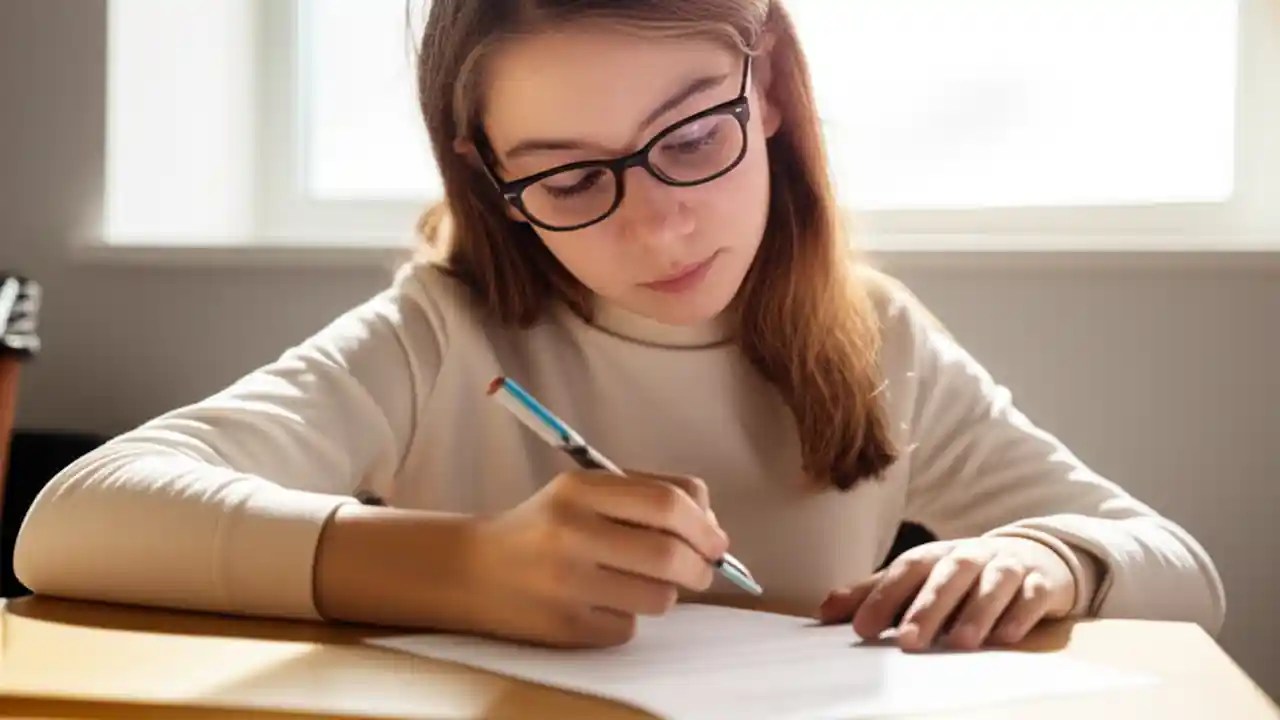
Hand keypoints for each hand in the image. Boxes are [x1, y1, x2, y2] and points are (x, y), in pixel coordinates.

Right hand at [469, 470, 727, 648]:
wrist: (471, 570)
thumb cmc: (545, 526)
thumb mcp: (585, 491)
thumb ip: (646, 496)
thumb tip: (712, 528)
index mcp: (580, 490)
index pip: (667, 502)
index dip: (704, 523)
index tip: (715, 538)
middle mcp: (571, 533)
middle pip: (670, 554)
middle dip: (701, 566)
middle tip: (702, 569)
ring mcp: (566, 584)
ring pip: (658, 597)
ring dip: (666, 593)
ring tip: (643, 583)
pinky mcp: (564, 627)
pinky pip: (628, 627)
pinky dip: (628, 617)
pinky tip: (602, 603)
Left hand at [818, 537, 1076, 650]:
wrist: (1036, 556)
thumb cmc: (964, 576)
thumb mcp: (920, 580)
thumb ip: (875, 593)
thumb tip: (823, 611)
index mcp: (936, 555)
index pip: (905, 569)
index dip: (882, 595)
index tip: (860, 628)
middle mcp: (970, 555)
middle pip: (948, 574)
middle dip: (928, 607)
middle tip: (908, 642)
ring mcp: (1008, 566)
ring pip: (992, 581)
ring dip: (976, 611)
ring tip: (960, 643)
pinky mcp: (1042, 582)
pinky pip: (1033, 594)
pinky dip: (1021, 613)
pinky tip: (1008, 637)